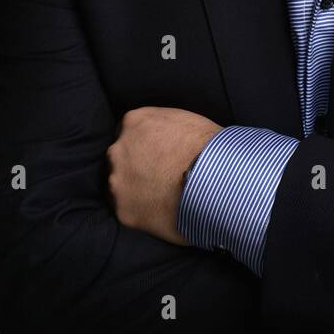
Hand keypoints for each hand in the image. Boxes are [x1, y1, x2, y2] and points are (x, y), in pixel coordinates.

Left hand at [106, 106, 221, 243]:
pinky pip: (129, 211)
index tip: (154, 157)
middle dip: (134, 167)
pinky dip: (142, 213)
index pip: (127, 133)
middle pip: (119, 159)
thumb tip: (161, 138)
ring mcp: (117, 181)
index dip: (142, 147)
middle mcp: (117, 150)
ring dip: (135, 190)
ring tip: (161, 197)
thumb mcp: (184, 120)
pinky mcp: (123, 210)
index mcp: (133, 122)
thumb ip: (162, 127)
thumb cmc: (209, 147)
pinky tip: (161, 212)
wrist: (216, 180)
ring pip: (120, 186)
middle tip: (158, 177)